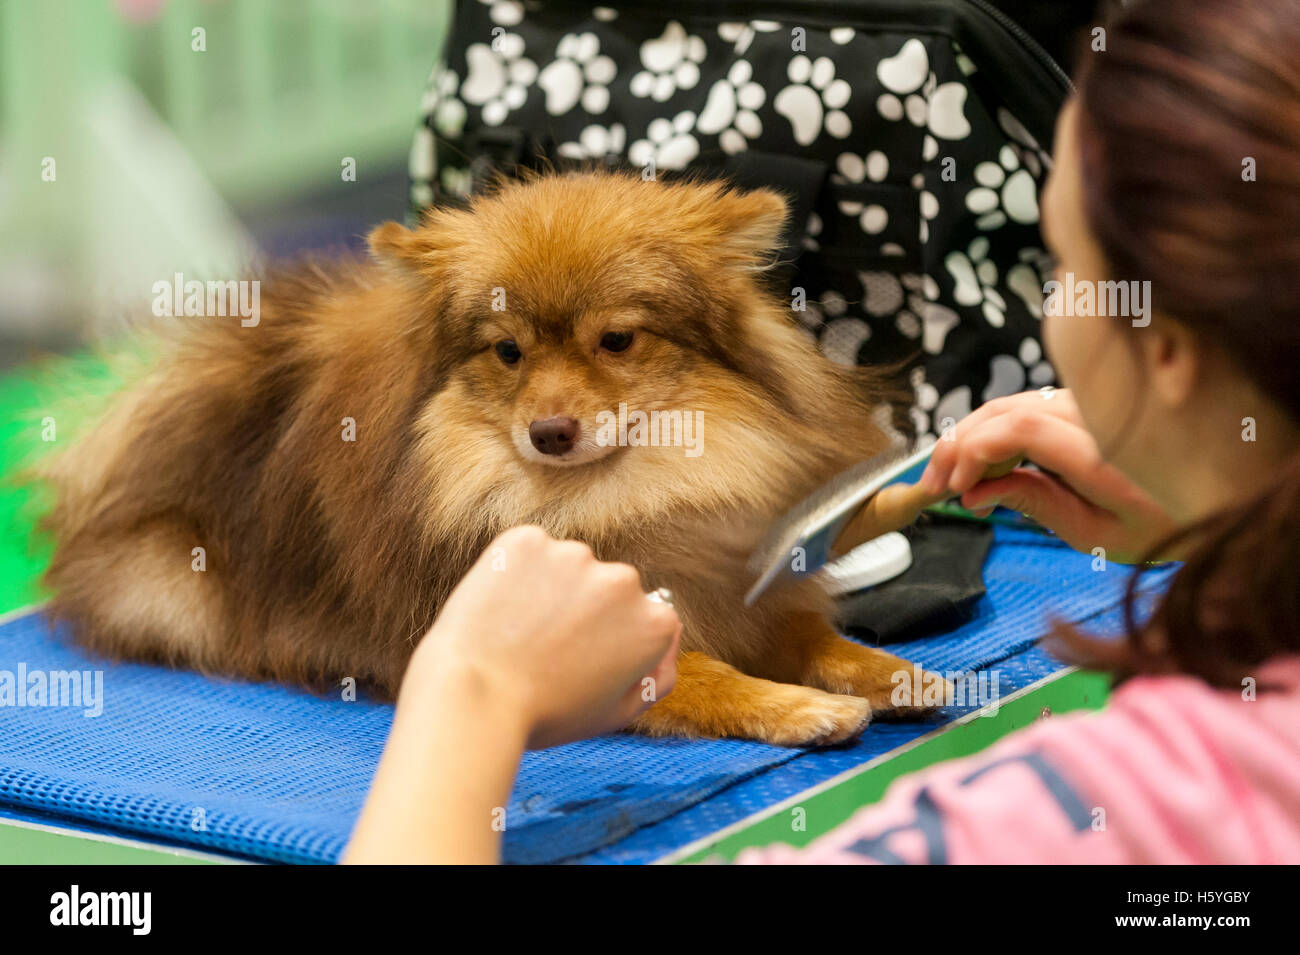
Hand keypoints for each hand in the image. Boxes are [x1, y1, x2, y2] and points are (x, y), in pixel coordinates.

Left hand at [410, 525, 681, 748]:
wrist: (473, 697)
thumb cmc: (545, 715)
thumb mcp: (617, 712)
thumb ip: (659, 674)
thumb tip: (671, 636)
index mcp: (654, 623)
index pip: (644, 620)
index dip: (610, 643)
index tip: (580, 663)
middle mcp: (624, 580)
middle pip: (608, 589)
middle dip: (584, 611)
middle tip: (545, 650)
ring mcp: (574, 555)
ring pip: (567, 567)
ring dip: (549, 589)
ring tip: (518, 633)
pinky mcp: (527, 540)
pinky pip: (527, 552)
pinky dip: (514, 572)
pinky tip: (499, 609)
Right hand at [919, 389, 1179, 562]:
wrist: (1225, 495)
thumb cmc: (1167, 526)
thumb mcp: (1097, 536)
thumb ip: (1035, 504)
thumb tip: (976, 492)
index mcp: (1101, 453)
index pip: (1017, 428)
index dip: (971, 451)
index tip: (951, 488)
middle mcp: (1095, 414)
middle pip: (1005, 409)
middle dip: (958, 443)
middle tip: (932, 484)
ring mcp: (1093, 401)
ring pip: (1013, 404)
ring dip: (973, 436)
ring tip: (951, 477)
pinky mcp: (1090, 401)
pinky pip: (1031, 406)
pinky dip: (998, 430)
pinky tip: (986, 462)